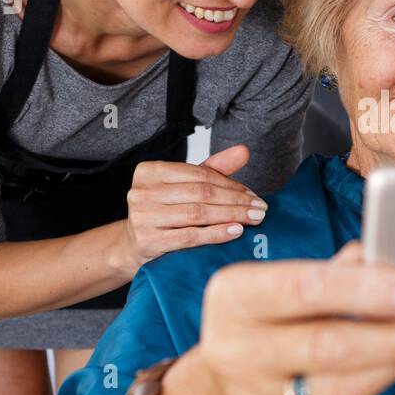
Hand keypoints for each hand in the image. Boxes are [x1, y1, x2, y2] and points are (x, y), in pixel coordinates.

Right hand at [116, 145, 267, 275]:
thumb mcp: (185, 185)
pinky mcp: (148, 241)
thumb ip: (214, 168)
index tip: (253, 195)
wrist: (134, 244)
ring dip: (232, 216)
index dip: (231, 184)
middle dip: (236, 201)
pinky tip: (236, 231)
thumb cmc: (164, 210)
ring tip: (254, 219)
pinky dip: (217, 233)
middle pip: (201, 193)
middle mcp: (143, 191)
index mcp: (150, 170)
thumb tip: (244, 151)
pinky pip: (191, 236)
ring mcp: (143, 216)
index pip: (200, 174)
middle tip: (260, 208)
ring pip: (198, 214)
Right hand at [163, 243, 394, 394]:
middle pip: (324, 345)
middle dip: (388, 335)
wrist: (219, 390)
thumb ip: (334, 270)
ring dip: (393, 367)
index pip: (302, 289)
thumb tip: (393, 252)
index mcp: (237, 298)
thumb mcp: (278, 284)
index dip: (361, 290)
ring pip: (337, 391)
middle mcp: (240, 352)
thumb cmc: (269, 318)